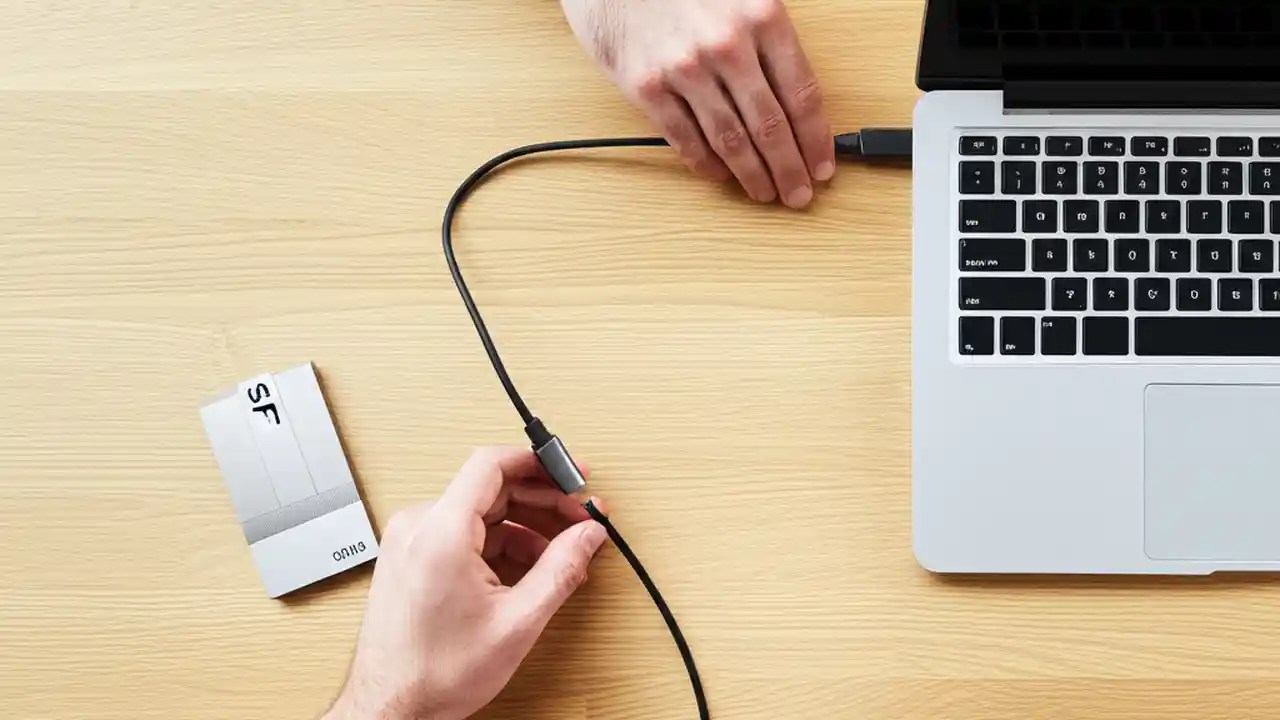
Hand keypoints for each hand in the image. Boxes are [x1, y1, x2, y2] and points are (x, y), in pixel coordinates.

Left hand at [324, 447, 607, 719]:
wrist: (391, 708)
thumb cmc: (436, 673)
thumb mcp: (517, 622)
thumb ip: (561, 569)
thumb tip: (589, 535)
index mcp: (441, 532)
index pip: (491, 465)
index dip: (539, 463)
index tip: (570, 473)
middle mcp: (420, 526)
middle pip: (492, 488)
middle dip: (543, 502)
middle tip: (581, 518)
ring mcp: (412, 540)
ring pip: (481, 512)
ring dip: (525, 526)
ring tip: (562, 553)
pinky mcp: (412, 556)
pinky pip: (464, 532)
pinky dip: (500, 544)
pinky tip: (530, 568)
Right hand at [560, 0, 832, 208]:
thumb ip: (772, 41)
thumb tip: (798, 102)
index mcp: (762, 16)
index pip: (802, 95)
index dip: (816, 140)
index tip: (822, 165)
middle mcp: (727, 45)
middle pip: (770, 126)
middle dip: (789, 169)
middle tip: (798, 195)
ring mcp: (685, 69)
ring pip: (730, 140)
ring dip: (752, 175)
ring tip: (764, 191)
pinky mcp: (647, 86)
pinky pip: (685, 139)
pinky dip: (706, 165)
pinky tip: (720, 174)